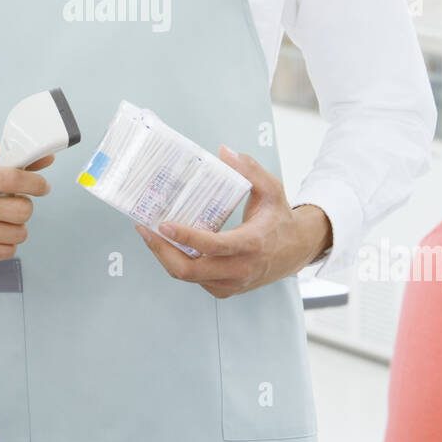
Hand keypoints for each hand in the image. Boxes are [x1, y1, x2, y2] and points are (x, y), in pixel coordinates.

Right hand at [0, 145, 52, 263]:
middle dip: (25, 205)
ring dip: (17, 225)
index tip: (42, 186)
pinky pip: (8, 251)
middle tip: (15, 202)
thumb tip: (45, 158)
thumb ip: (14, 158)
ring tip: (2, 217)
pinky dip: (7, 241)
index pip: (13, 180)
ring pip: (18, 233)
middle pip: (21, 211)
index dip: (35, 183)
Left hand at [134, 146, 331, 298]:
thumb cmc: (280, 219)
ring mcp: (231, 283)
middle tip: (145, 229)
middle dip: (161, 251)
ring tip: (150, 234)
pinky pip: (195, 280)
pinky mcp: (224, 290)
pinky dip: (179, 263)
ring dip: (165, 257)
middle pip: (190, 270)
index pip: (213, 246)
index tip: (163, 223)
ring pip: (188, 277)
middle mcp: (240, 269)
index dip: (185, 236)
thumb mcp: (272, 189)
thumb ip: (250, 169)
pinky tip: (169, 245)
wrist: (296, 251)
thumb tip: (223, 151)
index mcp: (251, 244)